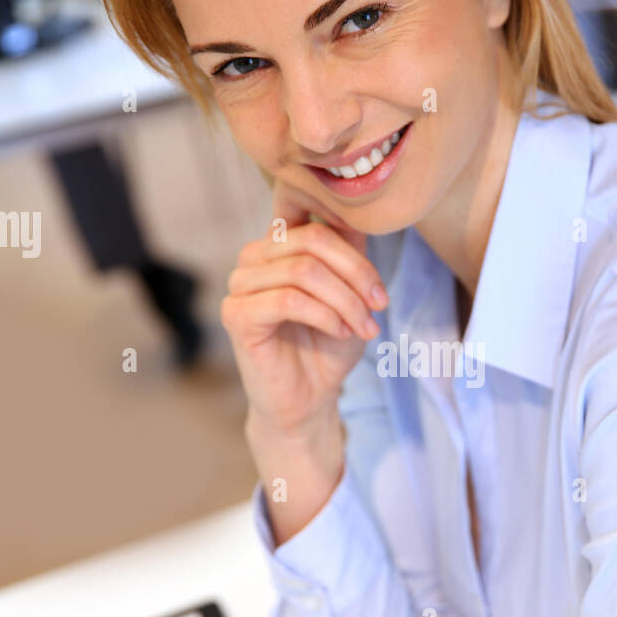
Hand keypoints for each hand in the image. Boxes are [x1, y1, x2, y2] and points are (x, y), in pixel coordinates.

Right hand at [221, 184, 387, 437]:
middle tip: (378, 307)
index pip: (320, 224)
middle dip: (355, 274)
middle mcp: (254, 257)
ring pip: (303, 270)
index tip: (380, 293)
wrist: (309, 399)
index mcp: (279, 244)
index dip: (356, 255)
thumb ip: (351, 255)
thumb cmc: (328, 346)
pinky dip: (324, 315)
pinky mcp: (236, 315)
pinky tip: (339, 332)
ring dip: (344, 301)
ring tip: (363, 328)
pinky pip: (288, 300)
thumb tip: (359, 217)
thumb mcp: (351, 294)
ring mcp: (240, 284)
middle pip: (312, 240)